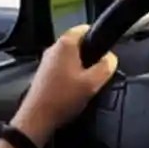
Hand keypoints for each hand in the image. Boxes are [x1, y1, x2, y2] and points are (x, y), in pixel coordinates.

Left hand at [11, 24, 118, 146]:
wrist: (37, 118)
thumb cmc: (62, 98)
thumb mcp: (93, 82)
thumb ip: (107, 66)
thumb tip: (111, 58)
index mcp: (65, 45)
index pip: (85, 28)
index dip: (98, 38)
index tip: (105, 52)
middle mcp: (53, 49)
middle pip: (79, 44)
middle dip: (91, 55)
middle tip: (98, 72)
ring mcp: (46, 61)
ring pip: (71, 57)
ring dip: (81, 67)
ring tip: (86, 84)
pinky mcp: (44, 74)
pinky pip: (63, 68)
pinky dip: (71, 75)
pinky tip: (74, 90)